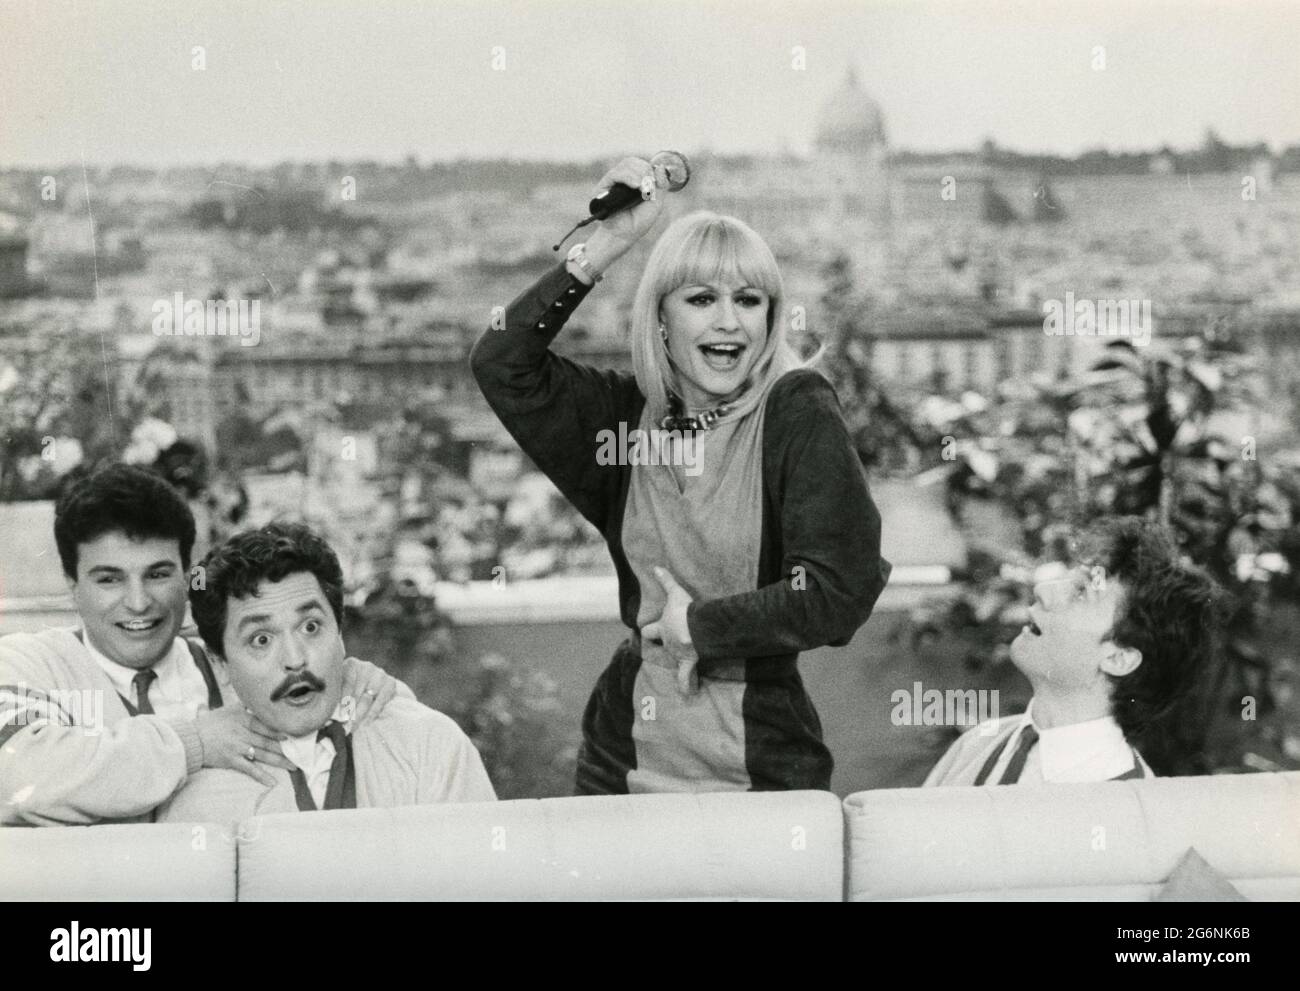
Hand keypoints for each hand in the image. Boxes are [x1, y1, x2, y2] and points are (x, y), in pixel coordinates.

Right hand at [195, 707, 295, 786]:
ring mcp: (238, 747)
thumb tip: (260, 699)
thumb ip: (245, 706)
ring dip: (280, 761)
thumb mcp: (228, 710)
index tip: (293, 733)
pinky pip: (250, 769)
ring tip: (294, 766)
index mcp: (242, 718)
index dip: (279, 730)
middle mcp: (242, 732)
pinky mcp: (232, 761)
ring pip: (263, 755)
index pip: (265, 724)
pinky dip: (261, 776)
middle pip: (268, 740)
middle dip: (285, 747)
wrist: (191, 740)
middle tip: (301, 752)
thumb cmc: (209, 723)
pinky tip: (273, 782)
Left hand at [340, 656, 397, 724]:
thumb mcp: (340, 686)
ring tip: (353, 726)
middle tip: (345, 725)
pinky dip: (372, 714)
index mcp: (351, 664)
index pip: (347, 683)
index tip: (340, 715)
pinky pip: (380, 702)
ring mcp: (380, 674)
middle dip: (351, 711)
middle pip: (358, 692)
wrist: (372, 683)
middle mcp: (367, 666)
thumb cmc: (349, 687)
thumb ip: (335, 695)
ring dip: (360, 714)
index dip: (344, 700)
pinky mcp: (390, 683)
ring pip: (368, 698)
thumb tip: (326, 714)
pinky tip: (366, 723)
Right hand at [585, 156, 666, 268]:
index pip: (640, 164)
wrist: (624, 235)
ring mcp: (612, 182)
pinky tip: (636, 185)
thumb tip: (661, 167)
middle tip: (649, 186)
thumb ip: (661, 185)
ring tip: (643, 188)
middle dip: (644, 170)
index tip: (654, 181)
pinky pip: (615, 174)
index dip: (649, 168)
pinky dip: (628, 176)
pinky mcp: (603, 187)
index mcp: (634, 181)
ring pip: (625, 165)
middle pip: (632, 162)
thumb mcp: (656, 202)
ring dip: (638, 173)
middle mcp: (621, 180)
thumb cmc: (638, 221)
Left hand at [641, 566, 699, 694]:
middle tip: (670, 645)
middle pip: (662, 645)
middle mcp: (668, 642)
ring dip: (678, 661)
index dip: (648, 630)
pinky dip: (687, 684)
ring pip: (674, 659)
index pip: (649, 630)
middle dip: (664, 646)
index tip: (645, 632)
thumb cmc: (685, 610)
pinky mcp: (689, 661)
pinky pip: (686, 676)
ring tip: (683, 664)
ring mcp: (678, 653)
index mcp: (662, 627)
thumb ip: (665, 580)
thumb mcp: (675, 593)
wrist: (695, 627)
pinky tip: (689, 693)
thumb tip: (655, 567)